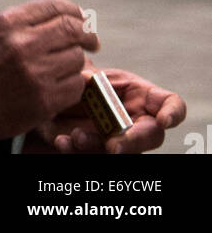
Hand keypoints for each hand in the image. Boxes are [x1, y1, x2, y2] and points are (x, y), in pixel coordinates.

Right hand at [0, 0, 100, 146]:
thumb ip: (23, 20)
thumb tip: (62, 15)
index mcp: (9, 23)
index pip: (54, 6)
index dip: (74, 10)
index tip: (81, 18)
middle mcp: (24, 44)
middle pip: (73, 30)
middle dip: (88, 34)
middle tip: (92, 41)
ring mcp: (36, 74)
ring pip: (77, 59)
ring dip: (76, 62)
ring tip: (65, 67)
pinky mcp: (45, 101)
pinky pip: (76, 86)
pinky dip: (73, 84)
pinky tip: (61, 84)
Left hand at [25, 66, 186, 154]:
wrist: (60, 96)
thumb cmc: (84, 82)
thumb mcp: (86, 75)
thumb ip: (88, 77)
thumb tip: (86, 79)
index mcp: (143, 96)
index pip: (171, 104)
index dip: (173, 113)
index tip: (164, 121)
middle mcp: (137, 122)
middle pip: (151, 136)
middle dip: (133, 142)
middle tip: (113, 146)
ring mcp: (121, 140)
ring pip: (122, 152)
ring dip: (98, 146)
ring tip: (76, 137)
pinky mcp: (98, 152)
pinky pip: (93, 157)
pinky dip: (75, 150)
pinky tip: (62, 142)